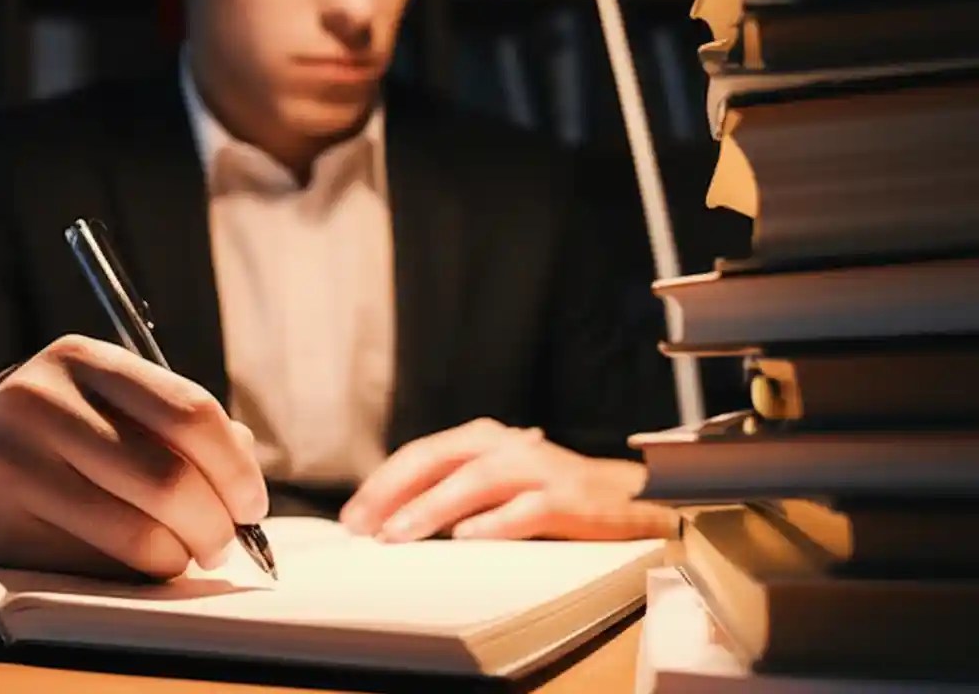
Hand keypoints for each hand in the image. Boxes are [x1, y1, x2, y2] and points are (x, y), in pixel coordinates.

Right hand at [0, 334, 267, 579]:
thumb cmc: (46, 433)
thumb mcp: (102, 401)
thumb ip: (175, 422)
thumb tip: (244, 459)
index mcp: (81, 358)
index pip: (189, 412)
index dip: (236, 467)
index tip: (252, 503)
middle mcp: (41, 401)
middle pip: (170, 479)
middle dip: (217, 524)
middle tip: (225, 542)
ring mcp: (13, 463)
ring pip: (139, 533)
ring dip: (181, 557)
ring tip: (186, 555)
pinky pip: (99, 567)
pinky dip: (138, 574)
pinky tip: (139, 564)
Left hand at [339, 418, 676, 542]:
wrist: (626, 497)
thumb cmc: (547, 493)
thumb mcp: (493, 485)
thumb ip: (448, 494)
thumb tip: (387, 521)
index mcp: (481, 440)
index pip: (420, 454)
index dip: (382, 484)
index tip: (352, 517)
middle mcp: (505, 446)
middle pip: (438, 459)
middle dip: (394, 492)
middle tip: (363, 526)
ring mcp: (537, 470)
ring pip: (474, 482)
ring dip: (431, 508)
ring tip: (397, 534)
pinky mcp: (566, 499)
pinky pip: (524, 510)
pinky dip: (493, 523)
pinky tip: (465, 538)